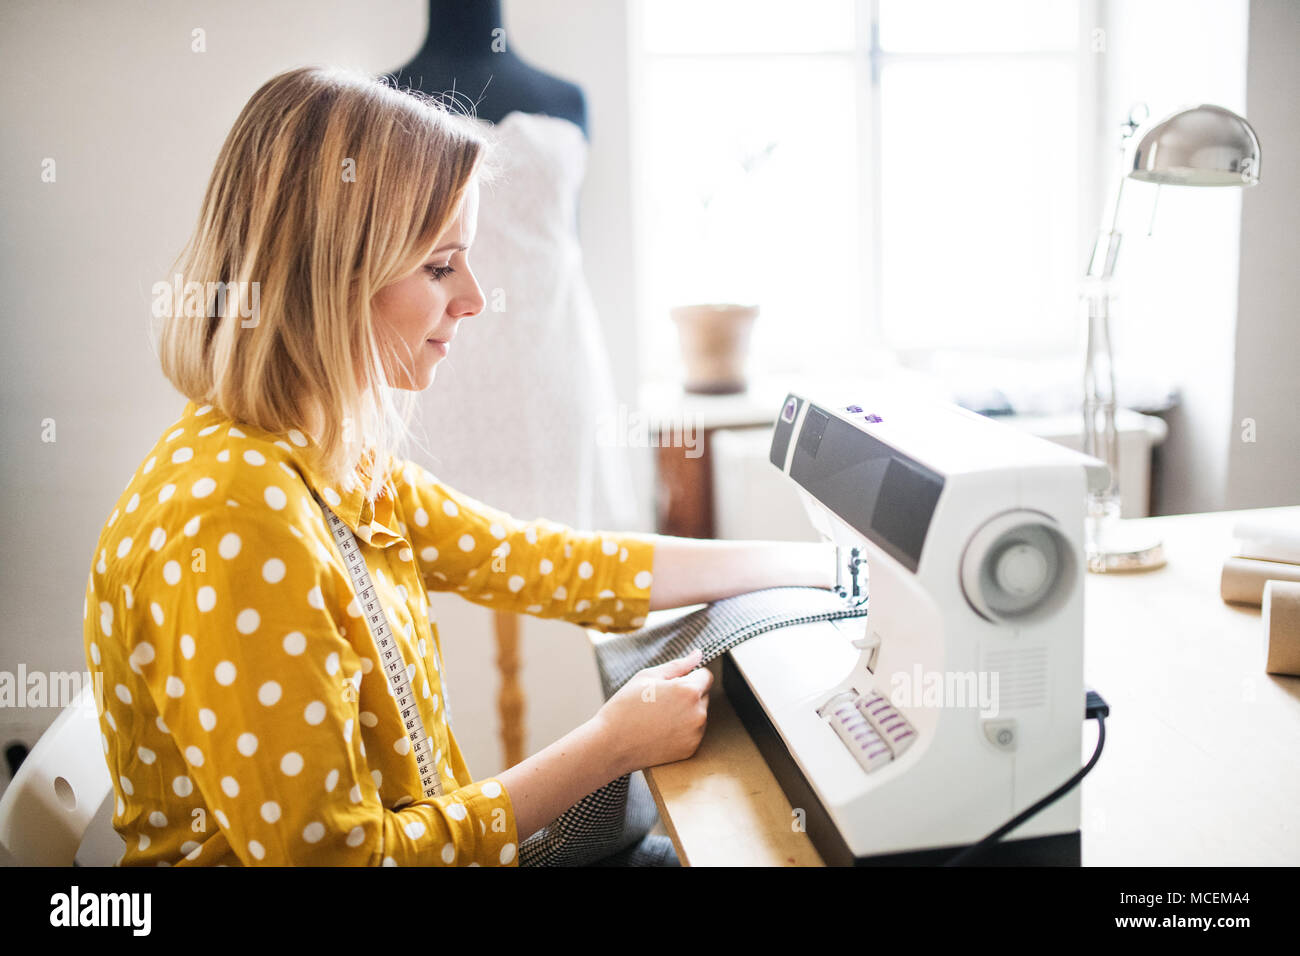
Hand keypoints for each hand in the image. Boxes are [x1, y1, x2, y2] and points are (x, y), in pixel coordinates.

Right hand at [594, 648, 712, 774]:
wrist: (611, 745)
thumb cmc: (626, 706)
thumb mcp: (647, 677)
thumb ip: (678, 665)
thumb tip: (699, 654)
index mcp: (688, 691)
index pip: (706, 676)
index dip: (688, 677)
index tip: (670, 685)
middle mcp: (698, 713)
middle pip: (703, 696)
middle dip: (687, 695)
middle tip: (660, 702)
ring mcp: (695, 734)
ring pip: (698, 715)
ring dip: (686, 713)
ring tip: (658, 718)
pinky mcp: (691, 749)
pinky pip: (693, 733)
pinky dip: (682, 731)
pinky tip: (660, 731)